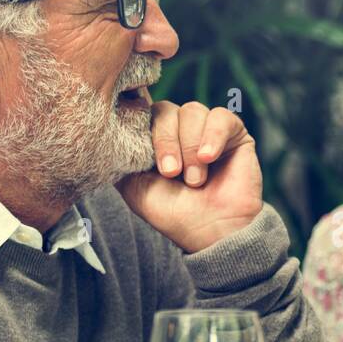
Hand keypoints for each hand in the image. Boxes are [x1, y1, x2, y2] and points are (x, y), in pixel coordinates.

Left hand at [116, 101, 262, 252]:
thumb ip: (122, 155)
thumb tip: (109, 128)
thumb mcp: (134, 186)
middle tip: (171, 173)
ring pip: (191, 111)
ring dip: (190, 147)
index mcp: (155, 139)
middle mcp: (179, 130)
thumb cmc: (175, 214)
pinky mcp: (233, 132)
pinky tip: (209, 158)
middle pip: (165, 110)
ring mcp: (206, 129)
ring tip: (195, 179)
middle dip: (165, 141)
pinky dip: (212, 136)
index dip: (142, 124)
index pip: (142, 111)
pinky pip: (220, 116)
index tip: (145, 158)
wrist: (213, 232)